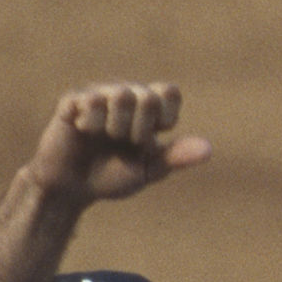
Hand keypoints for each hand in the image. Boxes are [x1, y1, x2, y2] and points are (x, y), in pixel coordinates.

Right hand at [25, 82, 209, 209]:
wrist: (73, 189)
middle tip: (126, 141)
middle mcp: (126, 95)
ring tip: (105, 136)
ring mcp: (99, 95)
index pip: (170, 92)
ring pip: (121, 94)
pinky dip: (91, 124)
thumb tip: (209, 150)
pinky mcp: (73, 101)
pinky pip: (90, 100)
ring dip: (116, 126)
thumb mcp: (148, 170)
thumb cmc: (113, 176)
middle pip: (147, 96)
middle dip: (140, 128)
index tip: (152, 138)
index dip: (165, 117)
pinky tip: (83, 131)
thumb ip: (176, 157)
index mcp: (148, 108)